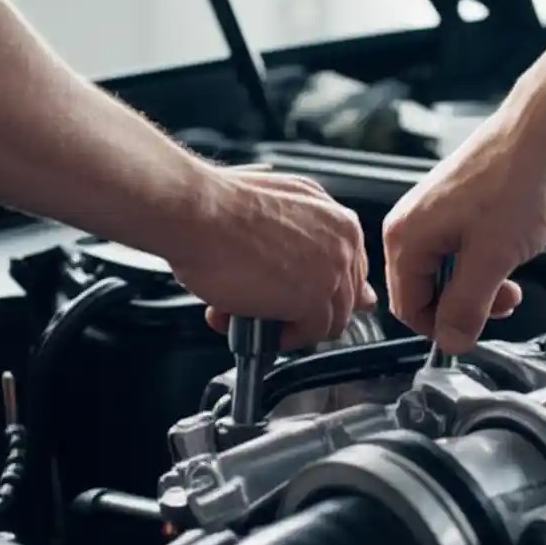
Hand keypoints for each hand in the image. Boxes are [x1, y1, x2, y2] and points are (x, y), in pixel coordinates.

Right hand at [168, 168, 376, 350]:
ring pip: (333, 318)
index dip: (321, 287)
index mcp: (335, 217)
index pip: (350, 268)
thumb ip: (303, 239)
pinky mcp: (314, 298)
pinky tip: (256, 322)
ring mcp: (333, 269)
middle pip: (345, 296)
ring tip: (254, 315)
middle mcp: (342, 240)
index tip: (300, 296)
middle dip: (306, 308)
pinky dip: (284, 338)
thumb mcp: (276, 211)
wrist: (196, 213)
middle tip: (269, 307)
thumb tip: (319, 273)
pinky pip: (312, 333)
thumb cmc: (219, 206)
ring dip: (293, 325)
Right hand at [382, 111, 545, 354]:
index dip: (442, 328)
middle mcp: (409, 225)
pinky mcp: (451, 207)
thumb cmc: (514, 182)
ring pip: (445, 273)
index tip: (474, 332)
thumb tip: (451, 341)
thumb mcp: (491, 260)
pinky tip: (507, 254)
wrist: (539, 135)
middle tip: (501, 303)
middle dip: (464, 306)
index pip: (408, 308)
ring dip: (478, 287)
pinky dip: (481, 263)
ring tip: (510, 282)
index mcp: (405, 238)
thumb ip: (467, 307)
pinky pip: (457, 252)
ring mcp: (430, 214)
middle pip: (425, 291)